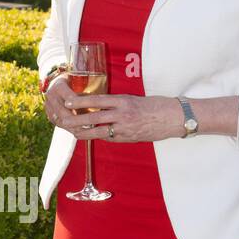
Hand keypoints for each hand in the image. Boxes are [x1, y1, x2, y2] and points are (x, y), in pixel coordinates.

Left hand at [52, 89, 182, 140]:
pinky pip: (110, 138)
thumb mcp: (133, 99)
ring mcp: (125, 128)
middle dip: (76, 121)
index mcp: (123, 101)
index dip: (81, 102)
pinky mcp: (129, 138)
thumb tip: (100, 109)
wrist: (174, 117)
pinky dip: (101, 136)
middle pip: (94, 118)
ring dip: (84, 133)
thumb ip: (117, 104)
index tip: (68, 102)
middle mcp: (122, 114)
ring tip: (74, 132)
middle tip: (64, 121)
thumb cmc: (155, 105)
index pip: (97, 100)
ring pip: (99, 132)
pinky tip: (93, 136)